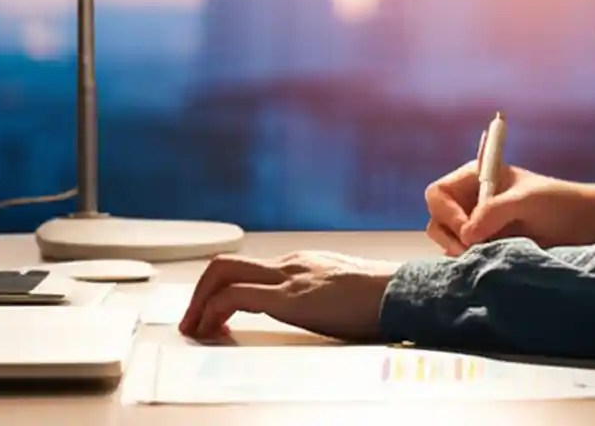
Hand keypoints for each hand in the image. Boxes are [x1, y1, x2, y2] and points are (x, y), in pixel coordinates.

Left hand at [178, 251, 399, 341]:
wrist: (403, 294)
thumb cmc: (383, 298)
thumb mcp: (344, 292)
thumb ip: (322, 297)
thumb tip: (316, 313)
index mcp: (302, 263)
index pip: (248, 268)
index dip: (221, 290)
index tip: (214, 317)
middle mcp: (290, 263)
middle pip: (226, 264)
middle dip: (198, 293)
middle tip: (191, 322)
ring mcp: (288, 276)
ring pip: (223, 273)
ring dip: (198, 303)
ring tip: (194, 330)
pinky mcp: (290, 297)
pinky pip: (235, 297)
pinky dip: (214, 312)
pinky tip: (213, 331)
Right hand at [424, 161, 594, 255]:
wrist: (584, 224)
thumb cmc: (557, 202)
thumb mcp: (527, 200)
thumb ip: (495, 211)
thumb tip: (468, 234)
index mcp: (476, 177)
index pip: (438, 193)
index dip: (447, 212)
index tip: (468, 230)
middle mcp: (470, 200)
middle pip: (437, 219)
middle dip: (450, 236)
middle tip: (472, 250)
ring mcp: (477, 225)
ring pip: (447, 241)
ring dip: (459, 251)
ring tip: (485, 255)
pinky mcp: (486, 246)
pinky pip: (464, 256)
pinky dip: (469, 261)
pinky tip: (488, 262)